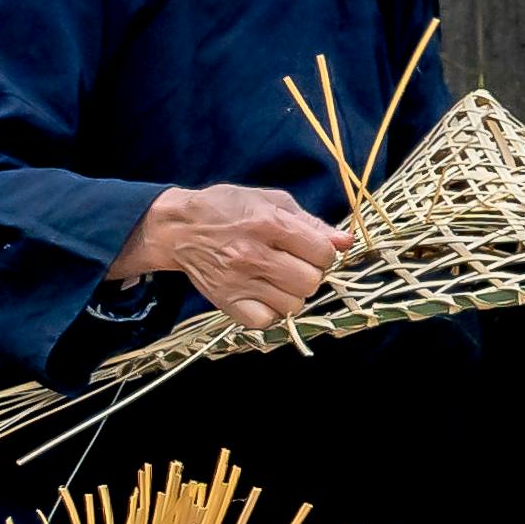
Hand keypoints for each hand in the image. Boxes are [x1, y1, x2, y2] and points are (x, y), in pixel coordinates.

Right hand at [120, 179, 345, 324]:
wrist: (179, 228)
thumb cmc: (228, 209)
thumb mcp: (271, 201)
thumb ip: (311, 223)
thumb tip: (345, 242)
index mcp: (268, 223)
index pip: (322, 253)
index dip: (322, 253)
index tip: (310, 249)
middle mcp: (254, 255)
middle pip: (311, 282)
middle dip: (309, 273)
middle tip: (293, 264)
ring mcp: (239, 282)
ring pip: (293, 305)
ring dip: (292, 294)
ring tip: (277, 279)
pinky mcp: (226, 303)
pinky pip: (266, 322)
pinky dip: (270, 312)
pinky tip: (263, 295)